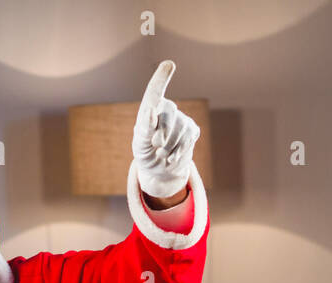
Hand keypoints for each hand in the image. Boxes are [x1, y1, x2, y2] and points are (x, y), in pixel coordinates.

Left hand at [132, 60, 199, 198]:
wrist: (160, 170)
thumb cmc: (146, 153)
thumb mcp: (139, 144)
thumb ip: (143, 129)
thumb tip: (151, 111)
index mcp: (149, 108)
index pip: (155, 91)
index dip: (162, 78)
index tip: (169, 64)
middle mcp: (166, 109)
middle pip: (169, 112)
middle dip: (163, 132)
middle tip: (156, 146)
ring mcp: (181, 118)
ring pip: (180, 128)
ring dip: (169, 147)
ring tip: (161, 155)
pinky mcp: (192, 130)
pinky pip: (188, 138)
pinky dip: (178, 151)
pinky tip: (171, 157)